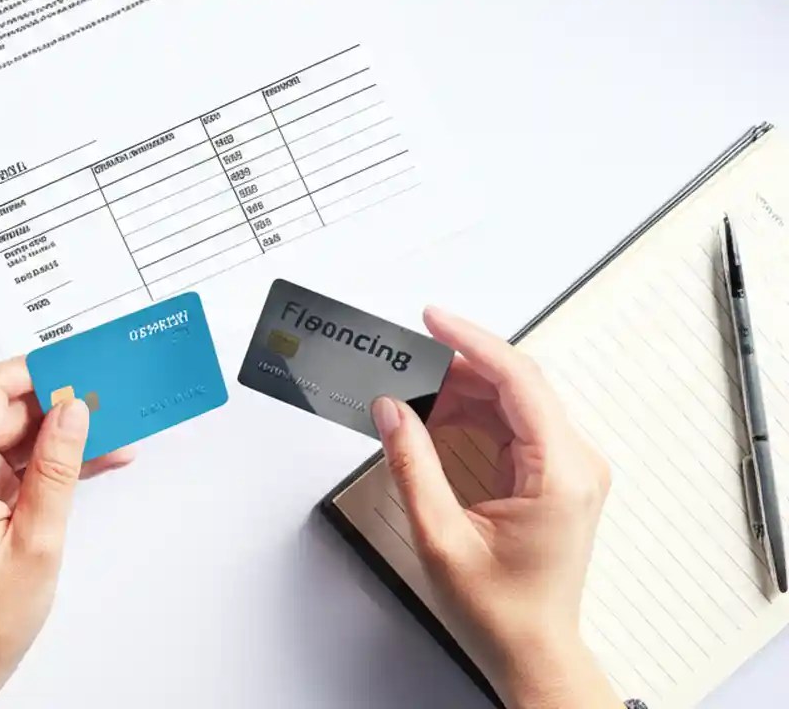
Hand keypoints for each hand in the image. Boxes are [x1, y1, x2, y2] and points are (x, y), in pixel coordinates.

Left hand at [0, 359, 134, 708]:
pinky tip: (89, 462)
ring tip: (111, 436)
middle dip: (59, 405)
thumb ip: (57, 468)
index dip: (38, 372)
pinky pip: (8, 462)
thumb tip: (73, 412)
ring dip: (59, 437)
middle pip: (3, 411)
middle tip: (108, 402)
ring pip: (11, 436)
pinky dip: (46, 463)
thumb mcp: (37, 540)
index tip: (79, 368)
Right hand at [371, 307, 618, 708]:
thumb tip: (394, 410)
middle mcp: (575, 463)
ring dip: (462, 393)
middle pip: (515, 385)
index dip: (472, 342)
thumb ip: (413, 465)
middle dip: (457, 368)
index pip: (519, 381)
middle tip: (405, 363)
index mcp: (560, 473)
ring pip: (512, 402)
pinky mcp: (553, 474)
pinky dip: (472, 415)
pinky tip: (436, 419)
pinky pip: (511, 425)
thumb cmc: (501, 609)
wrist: (532, 648)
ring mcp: (568, 467)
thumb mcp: (441, 536)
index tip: (433, 320)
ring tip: (412, 395)